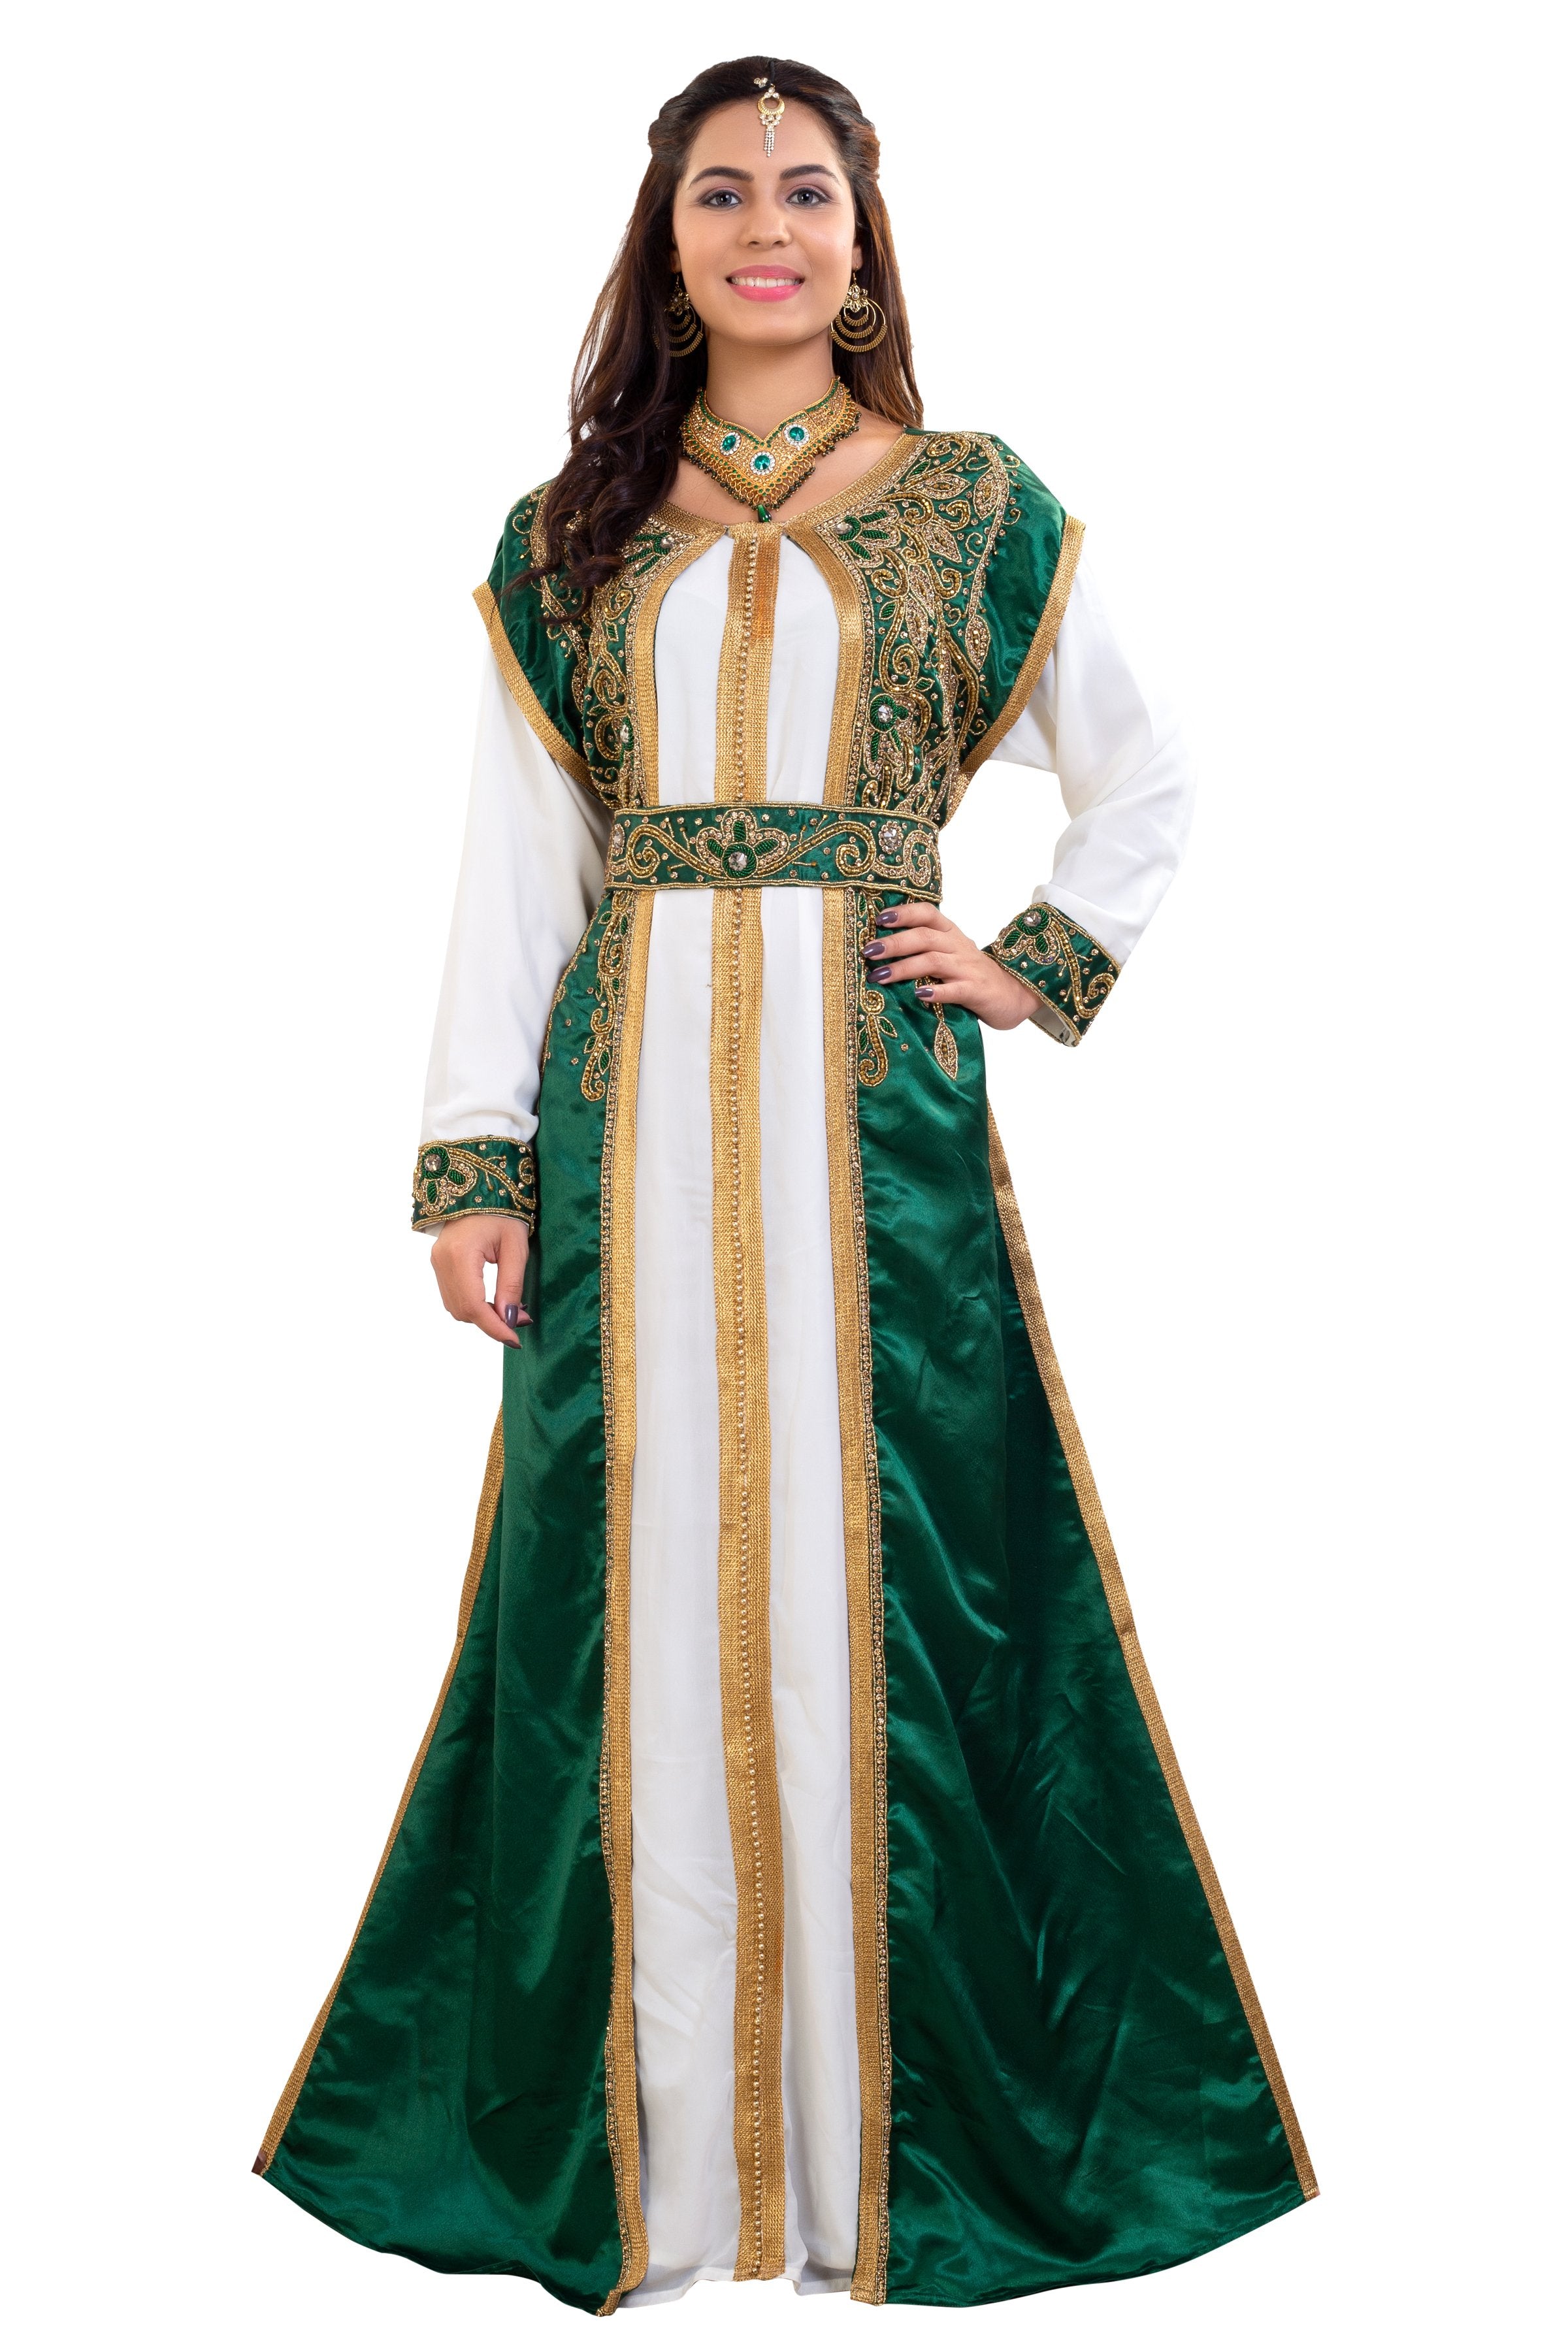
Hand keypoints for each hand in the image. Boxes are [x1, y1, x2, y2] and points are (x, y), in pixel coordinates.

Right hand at [430, 1215, 529, 1346]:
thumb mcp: (515, 1247)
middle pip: (462, 1310)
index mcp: (460, 1254)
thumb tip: (509, 1320)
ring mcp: (437, 1263)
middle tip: (521, 1320)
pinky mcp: (439, 1264)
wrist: (479, 1189)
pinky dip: (474, 1305)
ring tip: (510, 1311)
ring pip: (456, 1307)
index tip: (515, 1340)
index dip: (494, 1327)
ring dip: (482, 1316)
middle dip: (491, 1323)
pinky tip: (494, 1302)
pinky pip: (453, 1296)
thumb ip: (511, 1285)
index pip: (474, 1305)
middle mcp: (442, 1261)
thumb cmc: (503, 1213)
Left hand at [863, 903, 1040, 1030]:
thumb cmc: (972, 974)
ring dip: (904, 967)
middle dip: (894, 943)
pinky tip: (919, 995)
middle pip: (924, 937)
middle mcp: (958, 946)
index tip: (880, 919)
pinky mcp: (976, 991)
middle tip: (869, 952)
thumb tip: (880, 947)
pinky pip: (955, 989)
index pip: (927, 913)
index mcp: (950, 933)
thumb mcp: (951, 953)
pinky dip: (936, 991)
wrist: (1014, 993)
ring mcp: (968, 968)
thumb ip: (924, 947)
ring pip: (933, 961)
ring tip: (879, 976)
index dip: (904, 913)